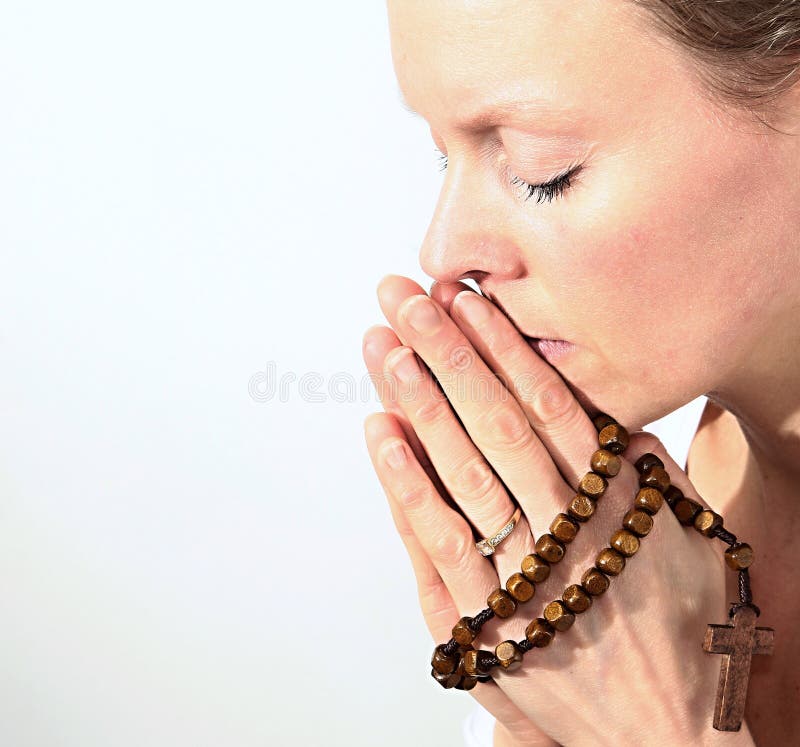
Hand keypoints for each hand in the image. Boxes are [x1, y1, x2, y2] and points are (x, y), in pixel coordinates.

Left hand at [362, 274, 752, 745]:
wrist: (664, 735)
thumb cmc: (679, 634)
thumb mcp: (689, 543)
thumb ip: (651, 479)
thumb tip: (618, 422)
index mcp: (614, 505)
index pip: (550, 407)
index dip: (505, 349)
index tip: (469, 301)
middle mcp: (563, 534)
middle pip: (495, 425)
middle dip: (447, 354)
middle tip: (406, 300)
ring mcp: (517, 578)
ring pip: (460, 474)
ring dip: (417, 404)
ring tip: (382, 347)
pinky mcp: (481, 623)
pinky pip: (437, 545)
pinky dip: (404, 486)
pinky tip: (379, 433)